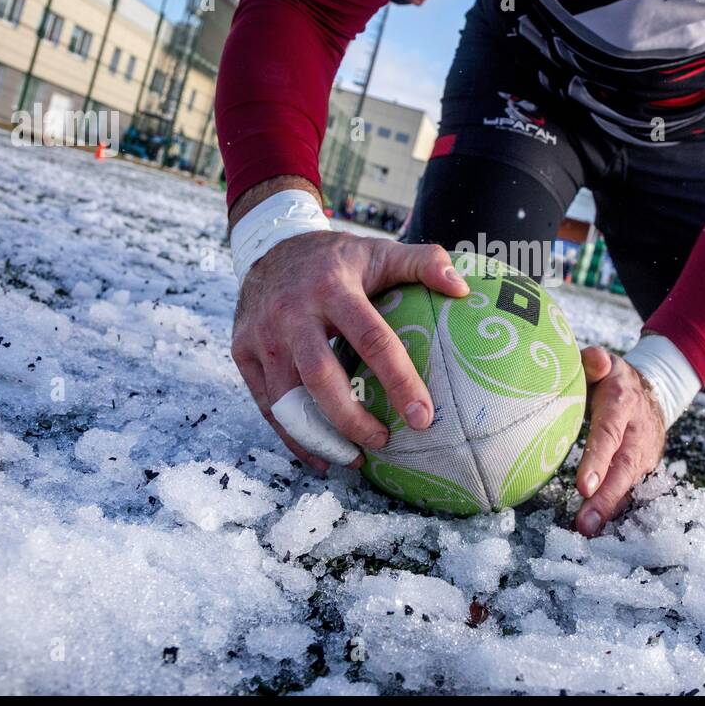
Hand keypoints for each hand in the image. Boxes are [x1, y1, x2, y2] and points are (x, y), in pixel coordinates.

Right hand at [230, 225, 468, 473]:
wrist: (271, 246)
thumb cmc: (338, 260)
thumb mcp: (380, 251)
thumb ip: (424, 262)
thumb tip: (462, 288)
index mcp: (333, 288)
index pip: (371, 339)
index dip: (399, 380)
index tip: (423, 416)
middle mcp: (292, 314)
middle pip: (321, 378)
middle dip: (353, 420)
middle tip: (386, 441)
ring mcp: (262, 336)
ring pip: (288, 400)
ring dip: (322, 437)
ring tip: (358, 458)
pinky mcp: (242, 352)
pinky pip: (267, 406)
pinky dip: (293, 437)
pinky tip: (323, 456)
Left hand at [574, 346, 666, 536]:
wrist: (650, 391)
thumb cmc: (611, 378)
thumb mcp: (604, 363)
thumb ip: (594, 361)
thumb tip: (595, 358)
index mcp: (622, 402)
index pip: (609, 433)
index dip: (597, 460)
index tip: (583, 486)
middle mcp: (637, 432)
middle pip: (623, 468)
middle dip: (605, 498)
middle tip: (586, 523)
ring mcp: (644, 452)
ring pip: (627, 483)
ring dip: (608, 508)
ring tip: (586, 529)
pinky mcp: (642, 467)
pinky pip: (627, 489)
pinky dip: (613, 508)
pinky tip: (595, 526)